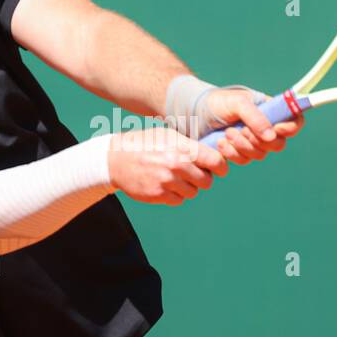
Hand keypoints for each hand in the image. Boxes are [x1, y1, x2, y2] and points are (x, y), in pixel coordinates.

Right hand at [108, 127, 227, 205]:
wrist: (115, 160)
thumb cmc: (145, 145)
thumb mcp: (168, 136)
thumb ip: (190, 146)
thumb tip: (216, 154)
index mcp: (182, 147)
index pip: (215, 161)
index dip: (221, 167)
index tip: (219, 169)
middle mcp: (176, 164)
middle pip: (207, 181)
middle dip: (203, 179)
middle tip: (193, 174)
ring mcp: (167, 181)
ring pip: (193, 192)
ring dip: (188, 188)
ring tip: (175, 178)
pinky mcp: (158, 194)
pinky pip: (178, 200)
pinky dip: (174, 195)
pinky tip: (164, 185)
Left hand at [200, 88, 303, 164]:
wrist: (193, 113)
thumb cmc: (217, 102)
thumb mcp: (237, 103)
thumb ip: (255, 117)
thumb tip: (272, 135)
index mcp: (270, 110)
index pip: (293, 121)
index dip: (290, 128)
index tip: (276, 129)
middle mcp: (264, 127)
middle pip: (278, 144)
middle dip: (259, 140)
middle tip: (241, 130)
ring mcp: (252, 141)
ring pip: (259, 154)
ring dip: (243, 146)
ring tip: (227, 133)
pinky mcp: (238, 152)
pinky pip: (243, 159)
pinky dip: (232, 153)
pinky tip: (221, 143)